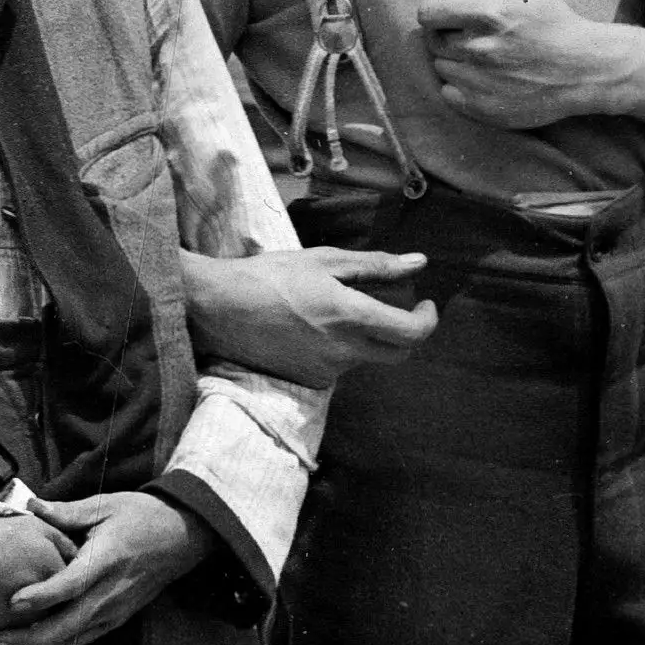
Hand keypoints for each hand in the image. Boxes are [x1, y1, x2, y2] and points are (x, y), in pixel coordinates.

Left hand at [0, 491, 202, 644]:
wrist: (182, 536)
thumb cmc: (141, 516)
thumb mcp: (105, 505)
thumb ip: (66, 512)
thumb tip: (30, 505)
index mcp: (107, 559)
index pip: (72, 585)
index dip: (41, 596)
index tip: (12, 601)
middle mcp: (112, 591)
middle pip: (68, 625)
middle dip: (29, 637)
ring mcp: (117, 609)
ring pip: (74, 638)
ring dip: (39, 644)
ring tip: (6, 643)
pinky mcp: (119, 618)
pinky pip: (85, 638)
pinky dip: (59, 642)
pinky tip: (36, 638)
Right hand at [175, 239, 441, 382]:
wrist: (216, 309)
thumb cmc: (268, 276)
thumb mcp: (323, 261)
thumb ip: (374, 265)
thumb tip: (417, 263)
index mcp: (350, 316)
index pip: (412, 333)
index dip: (427, 320)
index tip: (424, 304)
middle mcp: (343, 351)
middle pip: (399, 354)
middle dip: (406, 333)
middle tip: (395, 310)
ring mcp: (325, 371)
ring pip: (366, 359)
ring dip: (367, 338)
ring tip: (337, 310)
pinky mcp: (307, 382)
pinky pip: (339, 368)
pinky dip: (339, 349)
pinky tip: (314, 328)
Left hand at [409, 0, 644, 123]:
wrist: (585, 69)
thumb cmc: (550, 20)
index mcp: (489, 14)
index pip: (428, 12)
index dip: (439, 11)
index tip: (458, 13)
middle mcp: (481, 51)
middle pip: (432, 40)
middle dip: (450, 34)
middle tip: (483, 34)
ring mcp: (481, 83)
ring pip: (441, 66)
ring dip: (457, 59)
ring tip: (491, 57)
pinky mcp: (483, 109)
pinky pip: (450, 93)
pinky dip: (463, 85)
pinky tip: (490, 78)